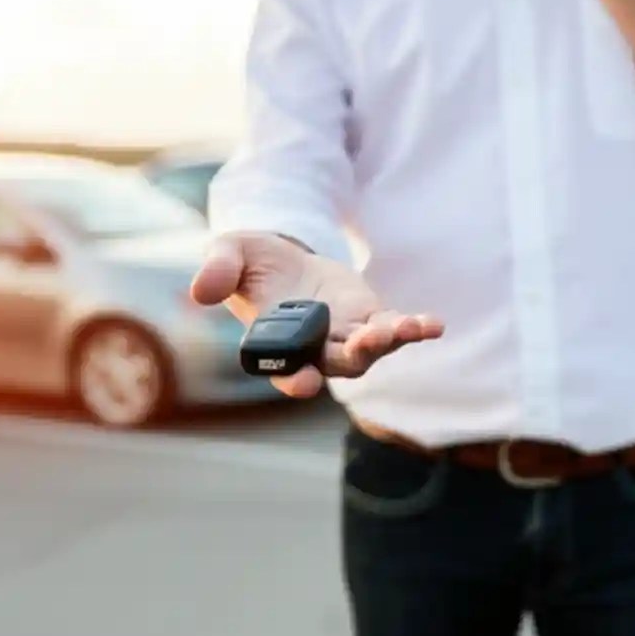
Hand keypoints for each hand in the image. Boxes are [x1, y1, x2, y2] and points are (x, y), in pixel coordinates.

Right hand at [190, 232, 444, 398]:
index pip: (285, 374)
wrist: (285, 256)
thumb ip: (217, 270)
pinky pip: (394, 329)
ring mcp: (345, 337)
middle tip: (366, 343)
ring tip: (403, 327)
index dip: (295, 380)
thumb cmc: (251, 262)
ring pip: (368, 352)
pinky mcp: (370, 318)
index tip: (304, 382)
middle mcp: (313, 351)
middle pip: (336, 365)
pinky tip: (432, 324)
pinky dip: (413, 329)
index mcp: (275, 346)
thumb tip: (201, 292)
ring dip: (385, 342)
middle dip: (353, 356)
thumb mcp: (230, 254)